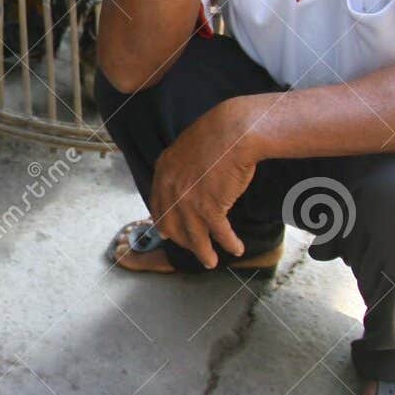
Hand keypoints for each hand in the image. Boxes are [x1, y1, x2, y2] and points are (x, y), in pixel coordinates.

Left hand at [148, 98, 260, 268]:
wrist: (235, 131)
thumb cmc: (218, 135)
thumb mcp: (187, 148)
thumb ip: (181, 168)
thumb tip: (185, 183)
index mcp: (163, 171)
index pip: (158, 206)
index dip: (164, 223)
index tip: (168, 234)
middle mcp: (171, 189)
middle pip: (172, 226)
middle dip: (183, 242)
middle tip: (193, 250)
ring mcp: (188, 201)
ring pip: (194, 236)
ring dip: (204, 253)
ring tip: (211, 263)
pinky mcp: (210, 207)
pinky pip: (219, 233)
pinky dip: (229, 243)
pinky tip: (236, 248)